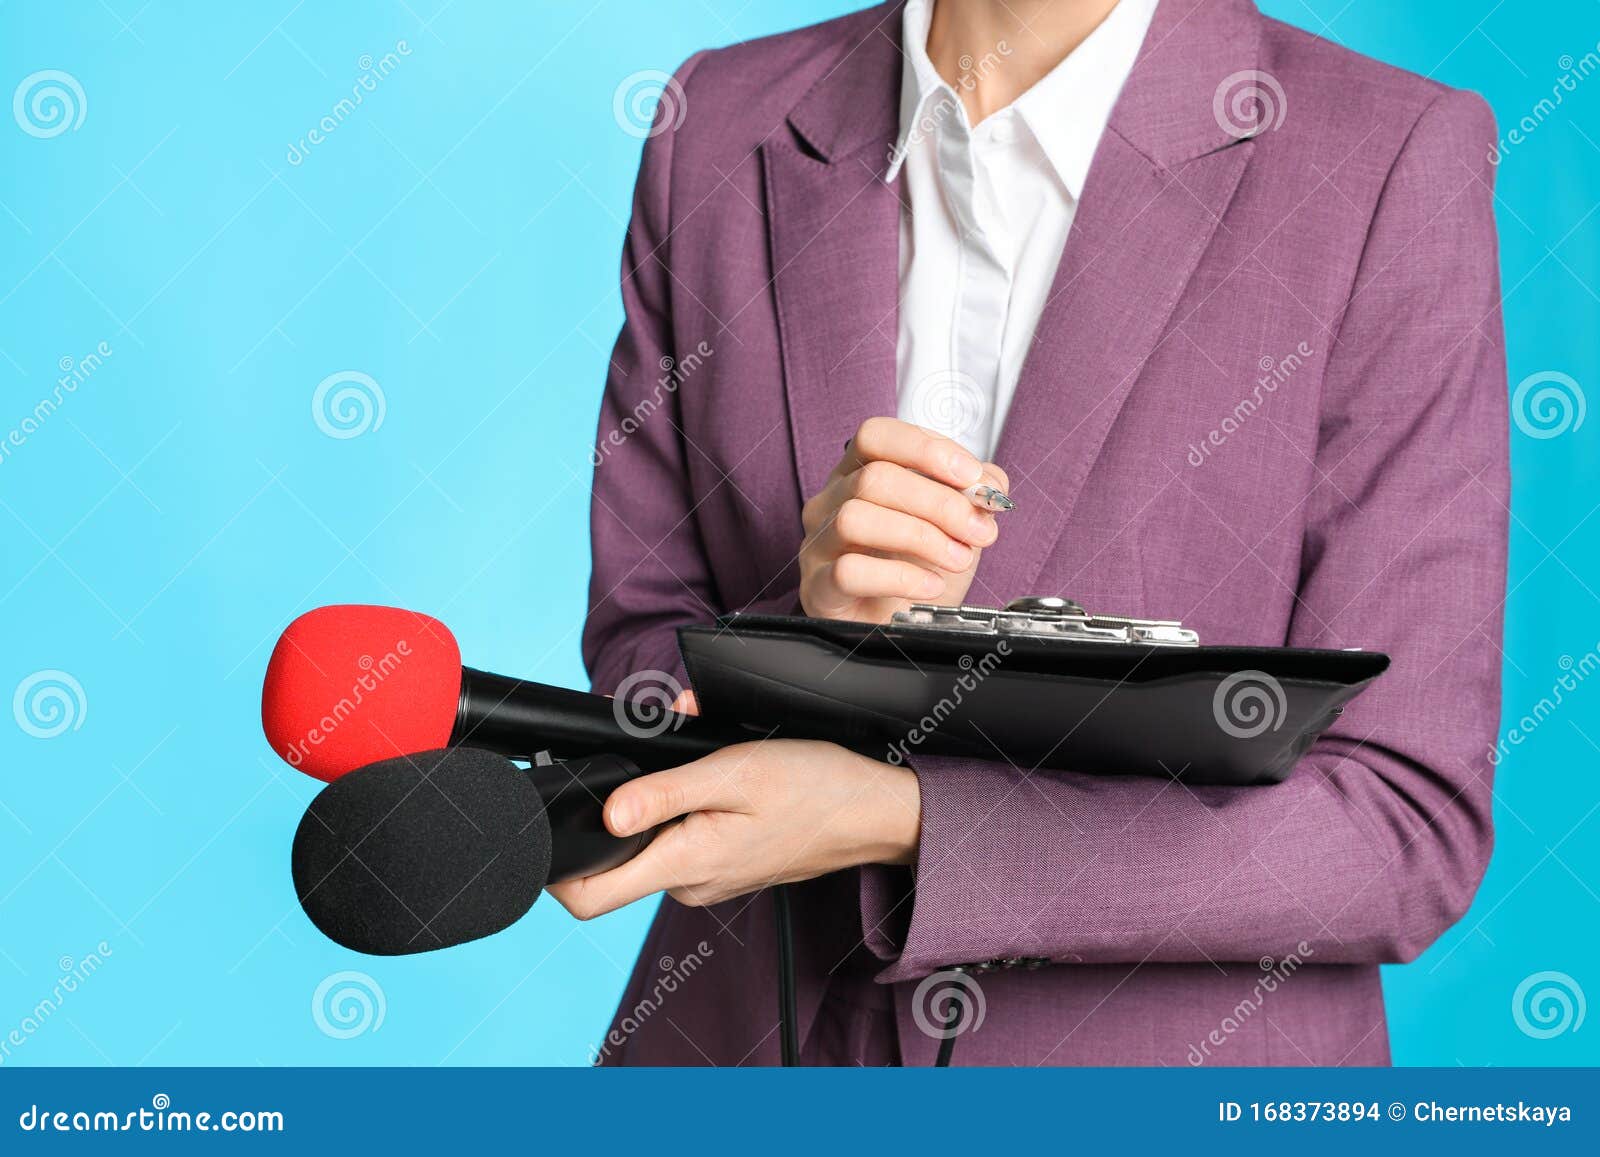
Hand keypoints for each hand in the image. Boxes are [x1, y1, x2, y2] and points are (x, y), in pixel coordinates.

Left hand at [546, 739, 920, 918]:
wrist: (871, 811)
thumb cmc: (814, 787)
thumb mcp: (733, 774)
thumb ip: (663, 794)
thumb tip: (605, 815)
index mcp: (684, 863)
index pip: (588, 898)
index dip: (556, 868)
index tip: (554, 823)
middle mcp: (688, 883)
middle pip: (615, 860)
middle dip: (621, 802)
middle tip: (648, 753)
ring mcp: (705, 879)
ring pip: (651, 842)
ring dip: (658, 798)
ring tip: (699, 760)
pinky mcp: (721, 866)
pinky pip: (681, 840)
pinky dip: (685, 806)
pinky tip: (717, 777)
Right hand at [799, 417, 1009, 622]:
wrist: (897, 625)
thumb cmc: (917, 569)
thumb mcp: (955, 524)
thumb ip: (972, 494)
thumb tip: (988, 483)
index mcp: (858, 473)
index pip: (876, 436)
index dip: (925, 449)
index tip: (970, 474)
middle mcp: (831, 502)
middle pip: (874, 478)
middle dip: (939, 502)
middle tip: (977, 529)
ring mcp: (819, 544)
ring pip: (856, 518)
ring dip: (922, 537)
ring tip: (957, 558)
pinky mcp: (818, 587)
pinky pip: (850, 571)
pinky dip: (901, 577)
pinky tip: (931, 586)